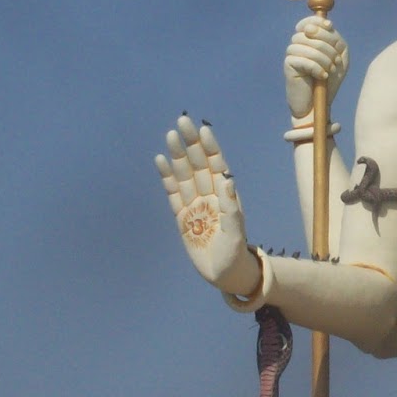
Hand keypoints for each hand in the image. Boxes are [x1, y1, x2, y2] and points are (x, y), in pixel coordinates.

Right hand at [155, 117, 259, 294]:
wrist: (224, 275)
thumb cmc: (234, 254)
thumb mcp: (235, 233)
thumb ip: (231, 207)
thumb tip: (228, 180)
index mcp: (225, 196)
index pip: (217, 166)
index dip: (210, 147)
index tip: (202, 129)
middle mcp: (209, 195)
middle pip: (198, 165)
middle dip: (190, 144)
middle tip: (181, 122)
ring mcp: (194, 205)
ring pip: (184, 175)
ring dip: (178, 156)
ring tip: (170, 136)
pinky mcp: (182, 217)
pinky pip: (173, 193)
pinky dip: (167, 177)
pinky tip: (161, 160)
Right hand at [284, 15, 348, 119]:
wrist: (317, 104)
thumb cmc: (329, 81)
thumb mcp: (339, 58)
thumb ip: (336, 40)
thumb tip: (326, 24)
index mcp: (310, 40)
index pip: (309, 21)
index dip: (318, 21)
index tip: (330, 26)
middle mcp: (298, 44)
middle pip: (311, 33)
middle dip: (328, 47)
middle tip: (336, 62)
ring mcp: (292, 54)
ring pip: (307, 46)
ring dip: (324, 59)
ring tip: (329, 71)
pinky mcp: (288, 65)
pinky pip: (303, 60)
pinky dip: (316, 68)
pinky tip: (322, 77)